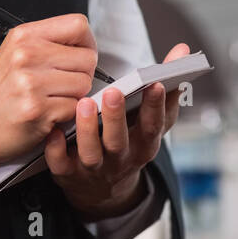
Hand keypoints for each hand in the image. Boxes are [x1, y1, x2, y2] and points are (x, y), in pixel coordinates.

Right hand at [0, 13, 98, 165]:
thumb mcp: (16, 53)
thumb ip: (49, 42)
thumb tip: (86, 43)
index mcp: (24, 36)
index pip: (78, 25)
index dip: (87, 42)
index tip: (80, 55)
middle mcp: (26, 55)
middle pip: (87, 58)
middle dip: (82, 74)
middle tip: (62, 84)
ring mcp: (31, 82)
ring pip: (84, 84)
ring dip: (75, 96)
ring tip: (52, 98)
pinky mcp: (37, 109)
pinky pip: (74, 108)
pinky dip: (66, 114)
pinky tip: (47, 112)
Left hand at [46, 43, 191, 220]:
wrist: (105, 188)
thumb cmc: (130, 140)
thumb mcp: (153, 119)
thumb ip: (167, 86)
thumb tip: (182, 50)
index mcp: (144, 144)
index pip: (154, 126)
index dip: (157, 106)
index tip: (156, 83)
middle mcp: (121, 159)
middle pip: (120, 141)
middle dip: (117, 117)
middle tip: (114, 92)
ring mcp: (94, 169)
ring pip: (91, 154)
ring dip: (88, 130)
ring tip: (84, 104)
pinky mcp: (69, 175)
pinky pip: (61, 165)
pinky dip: (56, 150)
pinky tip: (54, 131)